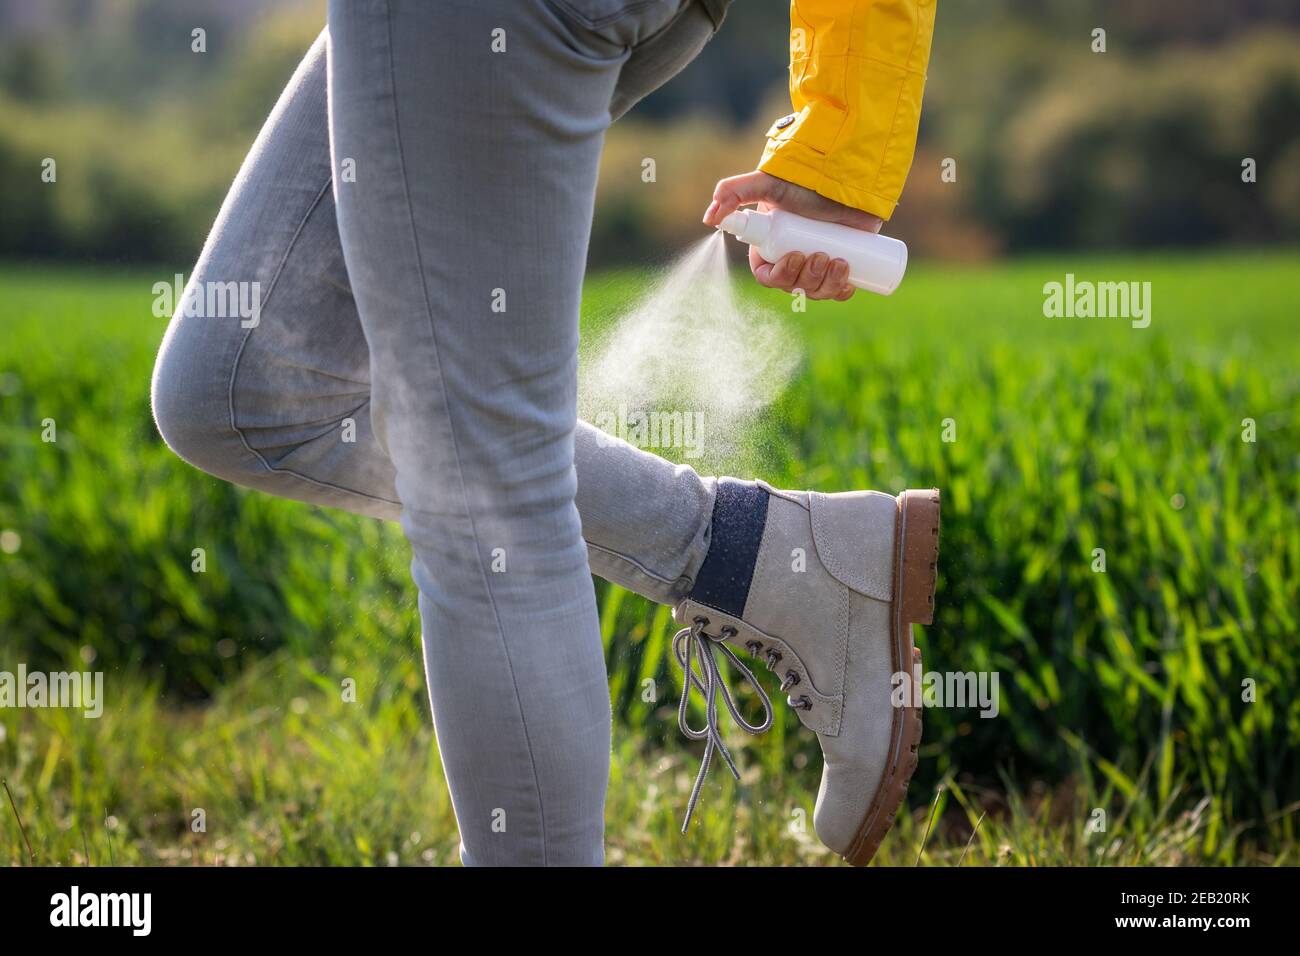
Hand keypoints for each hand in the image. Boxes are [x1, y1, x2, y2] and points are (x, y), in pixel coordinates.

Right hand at [703, 170, 882, 300]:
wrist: (846, 179)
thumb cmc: (804, 181)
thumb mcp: (767, 185)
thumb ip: (732, 192)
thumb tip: (709, 219)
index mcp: (769, 248)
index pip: (768, 277)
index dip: (779, 276)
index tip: (795, 258)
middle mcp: (790, 259)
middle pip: (793, 286)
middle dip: (807, 277)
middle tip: (821, 256)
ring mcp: (816, 264)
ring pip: (815, 291)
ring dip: (826, 284)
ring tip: (838, 261)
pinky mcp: (839, 266)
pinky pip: (836, 291)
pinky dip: (841, 290)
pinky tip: (848, 280)